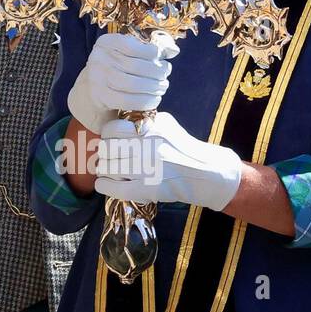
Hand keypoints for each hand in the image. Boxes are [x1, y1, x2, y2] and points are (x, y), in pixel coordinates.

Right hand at [67, 31, 178, 134]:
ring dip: (153, 87)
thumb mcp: (127, 53)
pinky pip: (128, 100)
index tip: (162, 60)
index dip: (151, 53)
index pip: (131, 45)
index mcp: (106, 43)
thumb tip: (173, 50)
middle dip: (157, 73)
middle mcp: (98, 58)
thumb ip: (149, 50)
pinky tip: (155, 99)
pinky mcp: (101, 97)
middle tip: (165, 77)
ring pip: (133, 84)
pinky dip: (146, 101)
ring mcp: (97, 78)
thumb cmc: (116, 68)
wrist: (91, 90)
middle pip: (135, 66)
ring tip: (162, 87)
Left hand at [94, 112, 242, 211]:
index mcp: (149, 129)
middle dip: (105, 154)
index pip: (111, 128)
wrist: (206, 173)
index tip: (112, 141)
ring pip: (106, 168)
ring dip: (105, 170)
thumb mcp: (165, 124)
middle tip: (110, 158)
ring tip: (111, 172)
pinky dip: (104, 186)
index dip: (108, 136)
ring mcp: (145, 169)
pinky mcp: (146, 189)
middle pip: (106, 148)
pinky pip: (112, 188)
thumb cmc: (183, 147)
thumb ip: (143, 122)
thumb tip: (118, 124)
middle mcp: (145, 147)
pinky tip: (106, 185)